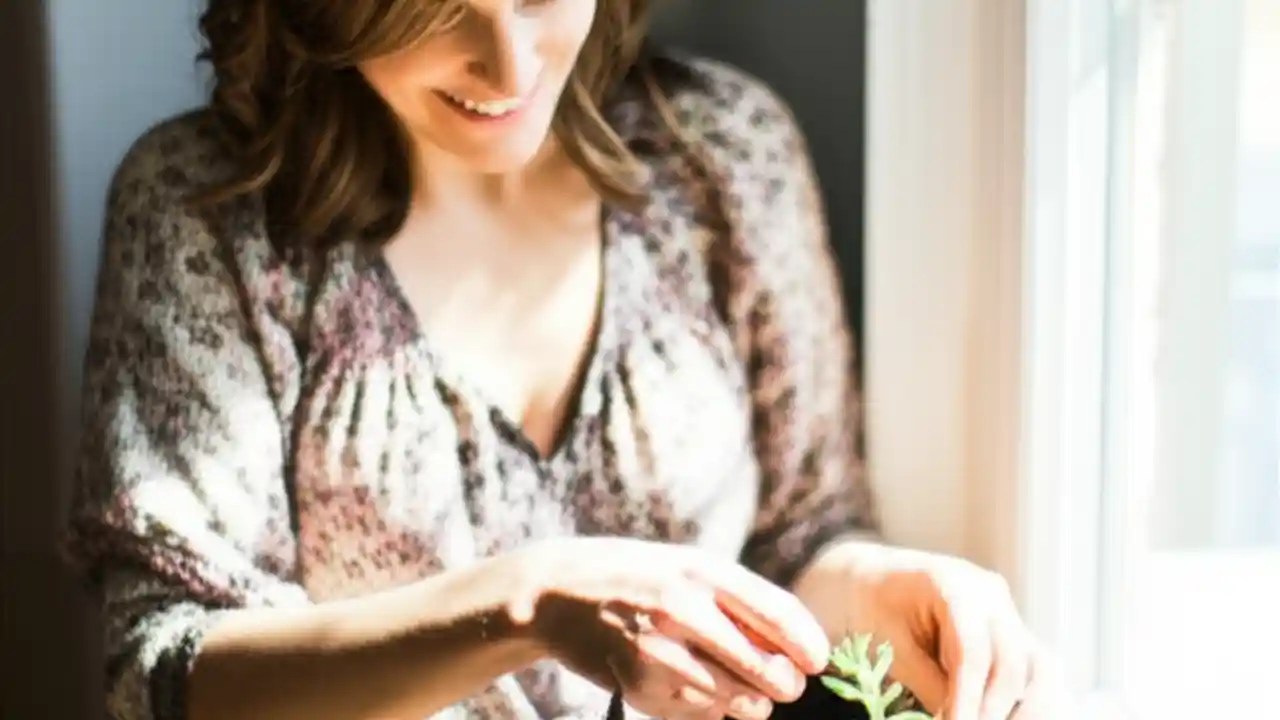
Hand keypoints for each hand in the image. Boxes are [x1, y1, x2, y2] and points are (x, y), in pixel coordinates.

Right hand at [508, 537, 830, 719]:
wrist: (558, 591)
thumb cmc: (640, 577)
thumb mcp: (689, 568)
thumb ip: (740, 602)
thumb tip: (799, 648)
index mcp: (702, 572)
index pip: (776, 614)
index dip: (807, 644)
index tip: (818, 661)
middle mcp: (682, 609)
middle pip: (767, 669)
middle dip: (785, 685)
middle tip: (785, 686)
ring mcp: (658, 652)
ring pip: (739, 702)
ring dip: (748, 702)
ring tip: (736, 686)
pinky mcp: (639, 687)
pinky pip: (701, 715)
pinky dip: (708, 709)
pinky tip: (689, 685)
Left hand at [795, 542, 1066, 719]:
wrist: (866, 581)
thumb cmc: (870, 610)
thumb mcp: (889, 648)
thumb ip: (929, 685)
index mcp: (955, 586)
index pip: (974, 653)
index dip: (969, 700)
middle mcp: (991, 595)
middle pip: (1014, 663)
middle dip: (997, 710)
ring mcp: (1005, 612)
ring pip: (1040, 668)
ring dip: (1026, 708)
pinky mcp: (1010, 632)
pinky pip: (1034, 670)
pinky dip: (1029, 700)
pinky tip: (1014, 717)